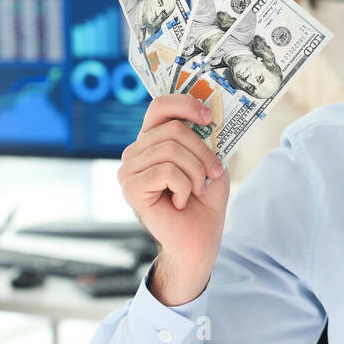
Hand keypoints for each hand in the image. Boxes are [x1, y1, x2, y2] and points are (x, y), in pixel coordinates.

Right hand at [118, 95, 228, 304]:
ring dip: (195, 173)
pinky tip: (181, 202)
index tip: (209, 117)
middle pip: (173, 129)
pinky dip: (184, 187)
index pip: (160, 107)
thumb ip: (204, 137)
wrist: (199, 239)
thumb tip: (209, 114)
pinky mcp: (131, 188)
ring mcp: (129, 170)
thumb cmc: (204, 201)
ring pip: (171, 150)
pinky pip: (166, 171)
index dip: (185, 104)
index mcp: (152, 141)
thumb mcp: (209, 161)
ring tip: (197, 190)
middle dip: (202, 152)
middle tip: (214, 172)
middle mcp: (136, 151)